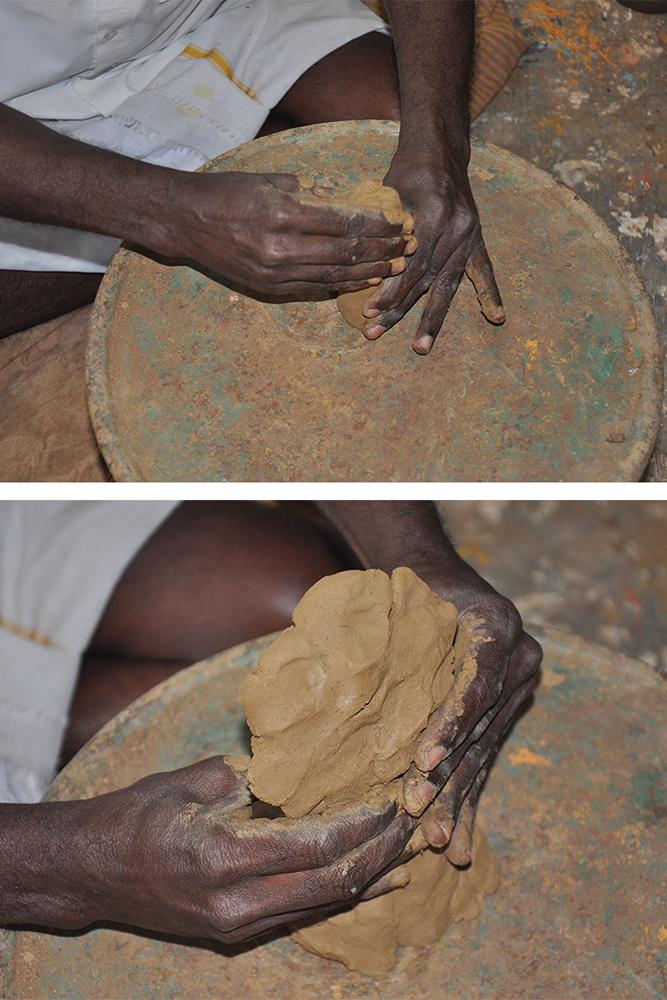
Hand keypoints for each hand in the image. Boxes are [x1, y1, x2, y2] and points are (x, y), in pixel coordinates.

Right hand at [65, 757, 411, 942]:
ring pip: (322, 907)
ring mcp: (236, 927)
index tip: (391, 800)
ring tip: (409, 852)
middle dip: (379, 855)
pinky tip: (372, 881)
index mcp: (223, 857)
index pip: (315, 846)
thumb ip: (252, 779)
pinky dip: (340, 895)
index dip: (361, 825)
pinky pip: (302, 915)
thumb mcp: (192, 781)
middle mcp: (235, 904)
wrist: (91, 871)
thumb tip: (305, 770)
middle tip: (413, 824)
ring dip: (369, 879)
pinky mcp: (235, 935)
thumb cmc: (137, 815)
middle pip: (330, 886)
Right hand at [161, 172, 410, 299]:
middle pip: (345, 253)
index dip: (376, 225)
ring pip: (333, 276)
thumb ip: (309, 191)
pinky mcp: (268, 289)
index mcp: (283, 214)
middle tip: (404, 248)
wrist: (184, 222)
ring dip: (367, 272)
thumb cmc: (226, 193)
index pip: (344, 222)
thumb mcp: (268, 180)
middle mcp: (281, 249)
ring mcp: (274, 274)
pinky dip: (341, 284)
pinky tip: (360, 280)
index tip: (398, 222)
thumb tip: (346, 200)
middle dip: (380, 251)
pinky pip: (313, 289)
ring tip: (392, 268)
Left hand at [362, 146, 504, 353]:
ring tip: (421, 346)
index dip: (387, 291)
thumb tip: (361, 272)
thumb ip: (381, 232)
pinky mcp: (477, 238)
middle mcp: (454, 227)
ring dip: (433, 318)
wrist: (440, 149)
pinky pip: (484, 270)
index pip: (407, 265)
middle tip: (375, 334)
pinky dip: (491, 293)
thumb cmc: (405, 172)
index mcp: (431, 215)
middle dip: (399, 310)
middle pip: (424, 280)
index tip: (368, 313)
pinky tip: (497, 317)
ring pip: (447, 284)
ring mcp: (469, 235)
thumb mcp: (386, 194)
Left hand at [403, 585, 540, 862]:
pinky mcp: (505, 712)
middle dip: (448, 772)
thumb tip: (330, 666)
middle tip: (418, 811)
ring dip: (457, 796)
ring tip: (436, 840)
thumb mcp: (406, 594)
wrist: (439, 573)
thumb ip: (392, 628)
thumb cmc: (411, 583)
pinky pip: (485, 759)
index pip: (478, 681)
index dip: (451, 722)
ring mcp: (517, 688)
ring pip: (482, 750)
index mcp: (498, 625)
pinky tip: (457, 839)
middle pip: (480, 724)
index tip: (424, 757)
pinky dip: (467, 799)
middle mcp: (519, 658)